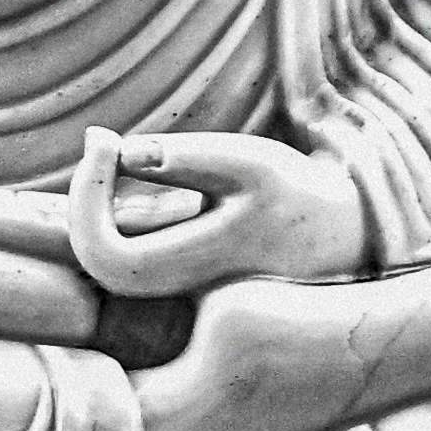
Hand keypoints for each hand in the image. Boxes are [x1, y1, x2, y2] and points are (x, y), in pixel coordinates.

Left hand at [65, 124, 371, 299]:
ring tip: (109, 147)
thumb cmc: (300, 193)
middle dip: (85, 198)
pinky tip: (123, 165)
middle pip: (97, 261)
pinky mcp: (181, 271)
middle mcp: (179, 291)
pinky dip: (113, 210)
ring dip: (96, 203)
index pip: (104, 252)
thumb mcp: (253, 163)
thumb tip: (122, 152)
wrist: (346, 234)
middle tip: (103, 139)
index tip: (107, 140)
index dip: (88, 198)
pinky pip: (129, 249)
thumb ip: (188, 160)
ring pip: (109, 258)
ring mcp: (179, 286)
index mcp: (195, 268)